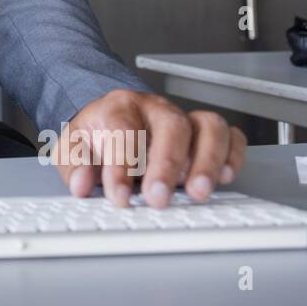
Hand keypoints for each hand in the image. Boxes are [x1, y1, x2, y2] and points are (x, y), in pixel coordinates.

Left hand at [52, 90, 246, 208]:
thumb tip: (82, 185)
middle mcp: (155, 109)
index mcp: (119, 107)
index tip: (119, 196)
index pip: (124, 131)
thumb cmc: (96, 136)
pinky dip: (233, 155)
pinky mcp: (204, 132)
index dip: (122, 166)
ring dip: (206, 161)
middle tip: (158, 198)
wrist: (109, 118)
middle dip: (167, 164)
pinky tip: (224, 177)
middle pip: (171, 126)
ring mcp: (184, 118)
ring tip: (198, 193)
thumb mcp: (73, 147)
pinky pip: (230, 135)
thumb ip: (75, 165)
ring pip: (208, 127)